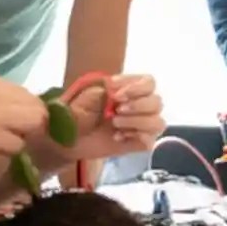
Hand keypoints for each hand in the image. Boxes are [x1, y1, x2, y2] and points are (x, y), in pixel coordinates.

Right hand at [0, 71, 46, 161]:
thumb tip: (12, 116)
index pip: (26, 93)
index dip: (29, 111)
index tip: (24, 124)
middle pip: (36, 106)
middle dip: (36, 123)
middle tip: (24, 137)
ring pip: (34, 121)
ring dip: (28, 136)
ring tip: (12, 144)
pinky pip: (18, 143)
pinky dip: (13, 151)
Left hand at [49, 74, 164, 161]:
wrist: (69, 138)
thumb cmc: (78, 113)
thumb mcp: (86, 97)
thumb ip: (103, 91)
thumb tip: (115, 92)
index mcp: (131, 89)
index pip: (149, 82)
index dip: (136, 87)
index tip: (115, 94)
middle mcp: (141, 106)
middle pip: (156, 102)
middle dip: (137, 106)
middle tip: (116, 110)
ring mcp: (141, 125)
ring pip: (157, 122)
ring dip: (137, 121)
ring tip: (115, 124)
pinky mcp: (138, 143)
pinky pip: (150, 140)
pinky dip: (136, 137)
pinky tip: (118, 137)